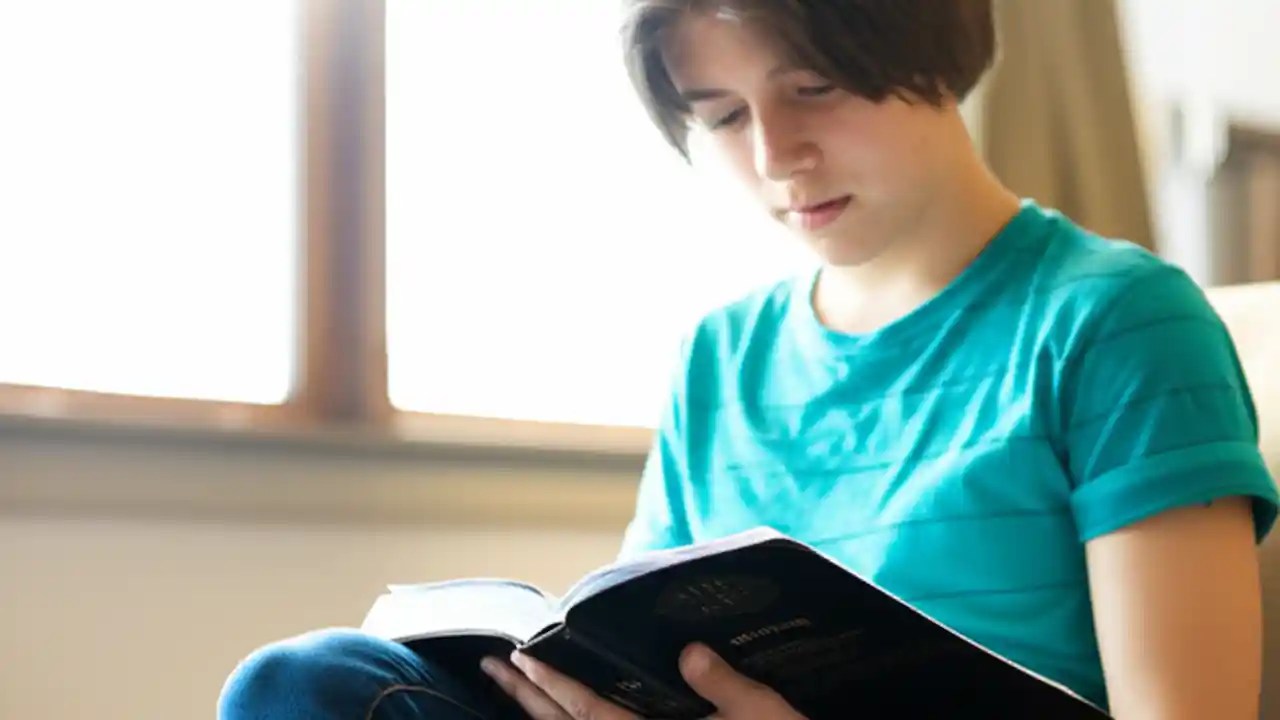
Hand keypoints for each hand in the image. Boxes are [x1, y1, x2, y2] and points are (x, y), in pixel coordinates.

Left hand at [480, 643, 807, 718]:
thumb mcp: (763, 717)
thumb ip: (724, 685)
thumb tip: (688, 651)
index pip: (592, 714)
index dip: (555, 686)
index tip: (522, 659)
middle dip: (530, 701)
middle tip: (493, 666)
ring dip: (545, 718)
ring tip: (515, 692)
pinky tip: (567, 717)